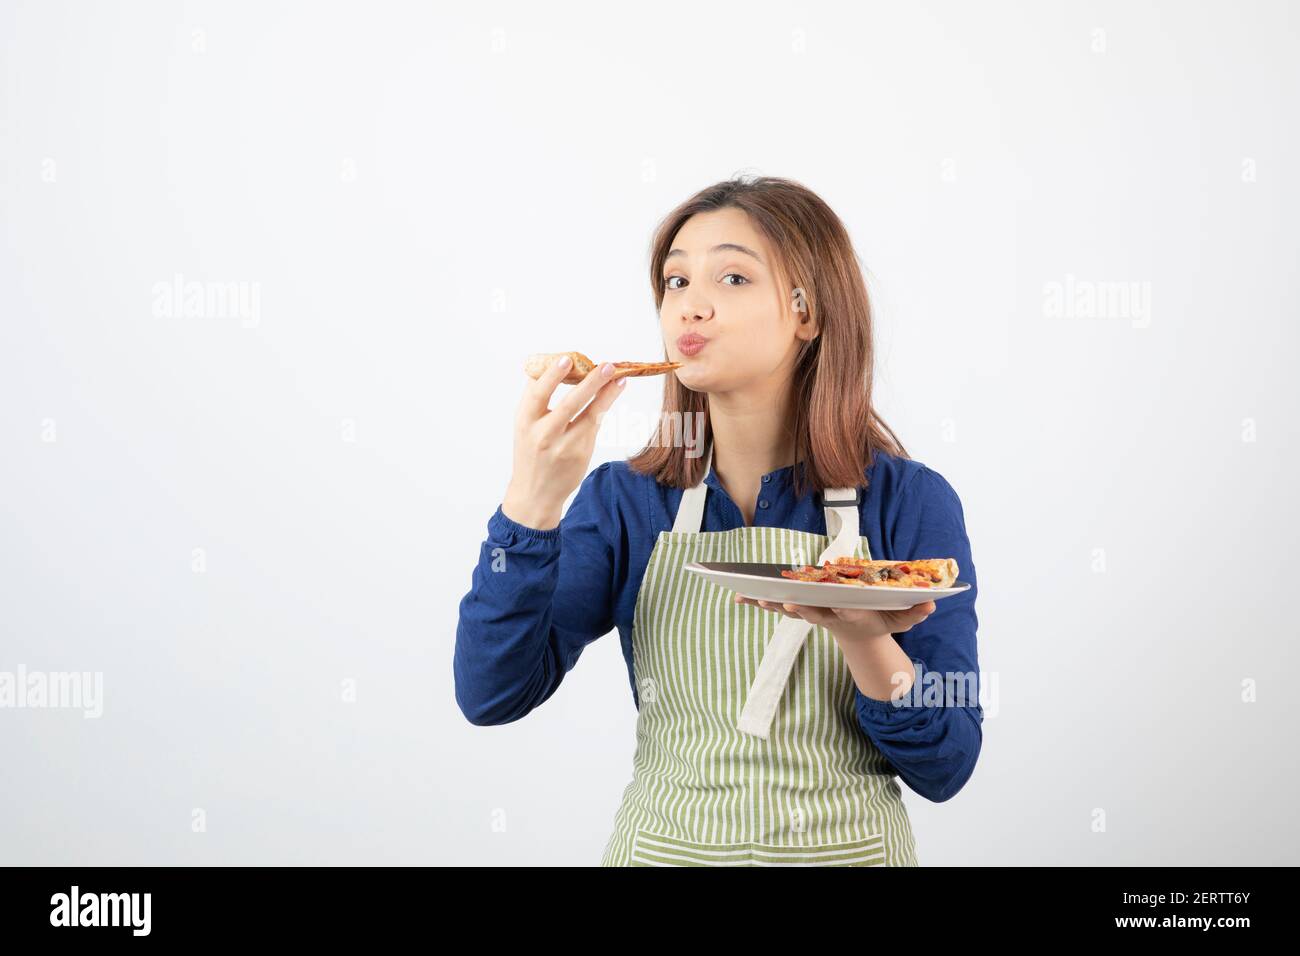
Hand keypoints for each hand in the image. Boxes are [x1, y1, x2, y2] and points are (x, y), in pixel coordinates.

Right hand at [501, 354, 625, 529]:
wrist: (534, 493)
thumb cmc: (531, 452)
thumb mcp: (524, 425)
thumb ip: (535, 398)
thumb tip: (549, 364)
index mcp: (525, 421)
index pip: (537, 394)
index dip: (552, 376)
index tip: (567, 359)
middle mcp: (543, 434)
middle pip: (568, 404)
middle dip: (589, 383)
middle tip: (606, 365)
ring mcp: (563, 446)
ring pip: (589, 415)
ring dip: (605, 393)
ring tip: (619, 375)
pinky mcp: (580, 454)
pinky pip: (595, 425)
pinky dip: (605, 405)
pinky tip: (615, 390)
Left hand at [732, 594, 936, 641]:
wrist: (862, 636)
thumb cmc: (883, 621)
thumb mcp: (903, 619)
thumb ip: (916, 613)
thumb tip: (933, 605)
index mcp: (853, 617)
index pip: (844, 613)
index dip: (836, 609)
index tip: (828, 605)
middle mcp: (830, 616)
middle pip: (811, 612)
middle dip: (796, 608)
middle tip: (782, 602)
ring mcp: (814, 614)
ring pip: (788, 609)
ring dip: (767, 604)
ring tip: (744, 595)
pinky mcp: (803, 610)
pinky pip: (778, 605)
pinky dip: (759, 601)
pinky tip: (737, 594)